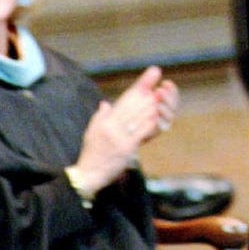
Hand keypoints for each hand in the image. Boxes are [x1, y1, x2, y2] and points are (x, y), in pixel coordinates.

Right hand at [71, 66, 178, 195]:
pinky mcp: (126, 148)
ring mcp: (119, 137)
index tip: (152, 74)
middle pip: (133, 106)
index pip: (124, 100)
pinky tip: (157, 117)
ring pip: (139, 117)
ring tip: (160, 99)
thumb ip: (100, 117)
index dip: (139, 87)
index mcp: (105, 120)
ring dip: (151, 107)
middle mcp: (111, 126)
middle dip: (147, 95)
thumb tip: (106, 103)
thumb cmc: (91, 153)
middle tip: (159, 88)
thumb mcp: (91, 132)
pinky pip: (141, 133)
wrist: (88, 175)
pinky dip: (150, 124)